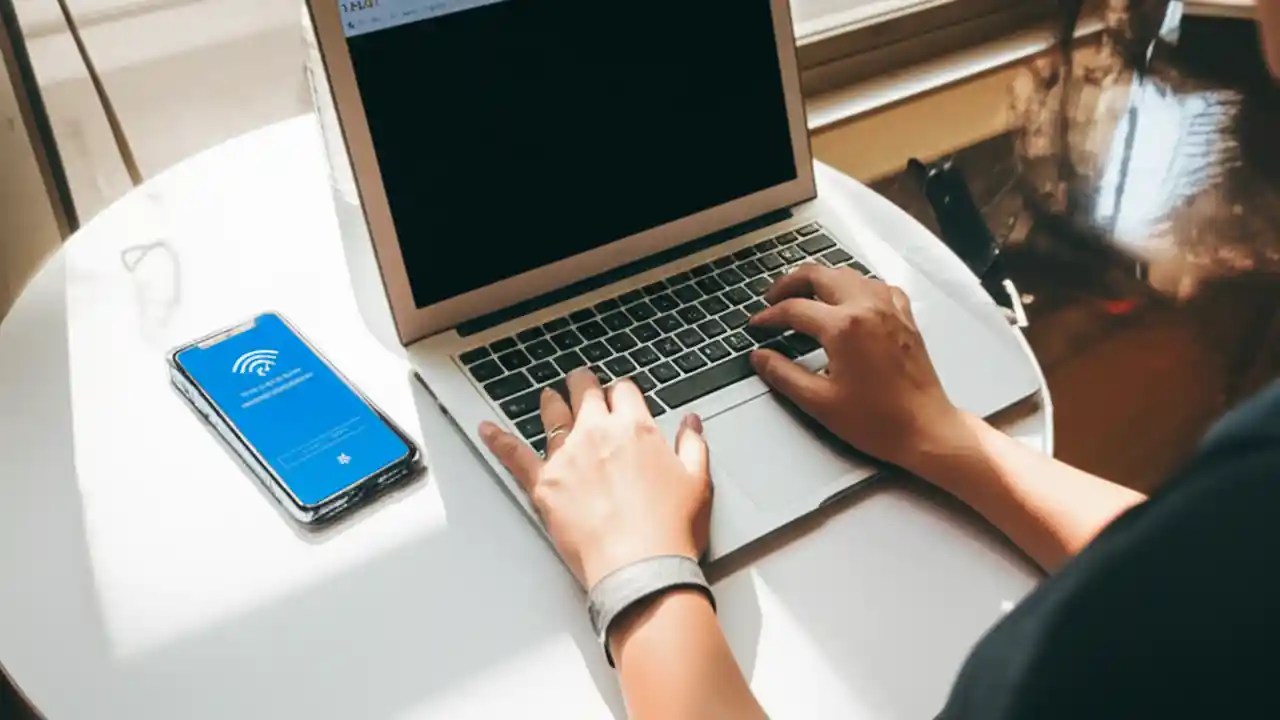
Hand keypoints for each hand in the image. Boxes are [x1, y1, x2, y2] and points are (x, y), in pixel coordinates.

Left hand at [480, 369, 711, 587]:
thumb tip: (690, 423)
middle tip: (581, 380)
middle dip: (584, 384)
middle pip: (585, 394)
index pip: (624, 392)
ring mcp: (567, 457)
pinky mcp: (544, 484)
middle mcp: (597, 434)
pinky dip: (498, 440)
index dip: (622, 391)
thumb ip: (693, 444)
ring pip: (552, 415)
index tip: (621, 395)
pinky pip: (514, 456)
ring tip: (548, 397)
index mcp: (635, 429)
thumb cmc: (669, 528)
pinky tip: (486, 429)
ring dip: (551, 402)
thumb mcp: (697, 480)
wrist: (640, 565)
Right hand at [748, 265, 964, 473]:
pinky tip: (849, 301)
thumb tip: (760, 357)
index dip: (769, 316)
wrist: (925, 429)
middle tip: (773, 298)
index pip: (794, 309)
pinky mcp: (905, 317)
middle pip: (819, 275)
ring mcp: (889, 309)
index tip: (758, 324)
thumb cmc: (878, 421)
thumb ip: (783, 374)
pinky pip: (876, 286)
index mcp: (843, 327)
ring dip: (821, 280)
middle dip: (790, 283)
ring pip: (848, 274)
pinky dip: (855, 286)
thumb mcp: (819, 402)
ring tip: (804, 296)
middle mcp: (867, 308)